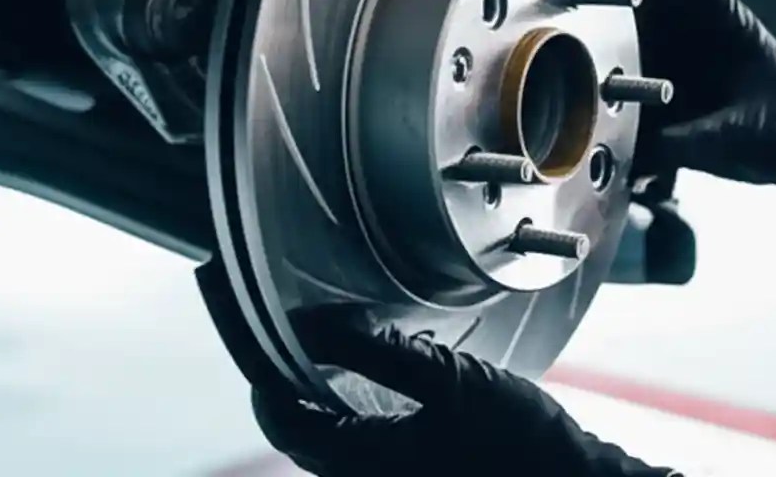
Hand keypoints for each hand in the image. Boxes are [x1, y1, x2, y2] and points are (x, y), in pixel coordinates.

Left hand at [251, 305, 679, 476]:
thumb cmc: (518, 443)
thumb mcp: (448, 381)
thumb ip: (378, 351)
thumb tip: (315, 324)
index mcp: (358, 459)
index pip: (278, 411)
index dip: (263, 362)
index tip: (257, 317)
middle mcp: (362, 476)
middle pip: (300, 419)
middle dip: (296, 365)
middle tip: (303, 315)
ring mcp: (388, 476)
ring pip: (332, 426)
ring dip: (329, 380)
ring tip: (341, 331)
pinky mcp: (412, 470)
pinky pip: (364, 434)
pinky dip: (361, 396)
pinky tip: (387, 367)